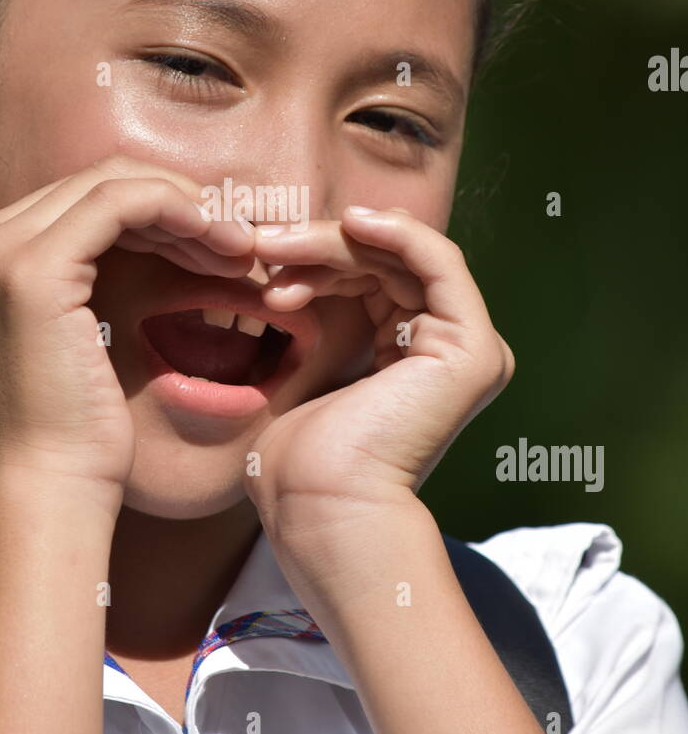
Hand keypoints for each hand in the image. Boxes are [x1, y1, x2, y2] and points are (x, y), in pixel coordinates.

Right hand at [0, 156, 259, 496]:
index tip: (211, 240)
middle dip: (176, 204)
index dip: (152, 207)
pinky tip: (218, 244)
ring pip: (112, 183)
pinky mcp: (32, 268)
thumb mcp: (68, 329)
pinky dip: (178, 212)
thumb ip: (70, 276)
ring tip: (239, 248)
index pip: (75, 195)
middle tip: (235, 240)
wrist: (54, 483)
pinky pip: (120, 203)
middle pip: (94, 181)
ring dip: (188, 209)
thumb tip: (79, 253)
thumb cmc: (73, 422)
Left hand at [246, 207, 514, 601]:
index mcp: (413, 356)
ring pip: (403, 256)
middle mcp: (446, 349)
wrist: (321, 509)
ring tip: (279, 249)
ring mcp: (467, 348)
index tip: (261, 259)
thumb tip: (285, 265)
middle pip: (387, 261)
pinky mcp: (471, 349)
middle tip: (264, 246)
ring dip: (337, 241)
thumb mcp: (304, 368)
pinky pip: (441, 261)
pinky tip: (351, 224)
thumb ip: (317, 315)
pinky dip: (396, 234)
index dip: (318, 256)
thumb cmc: (300, 462)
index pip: (373, 275)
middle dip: (321, 245)